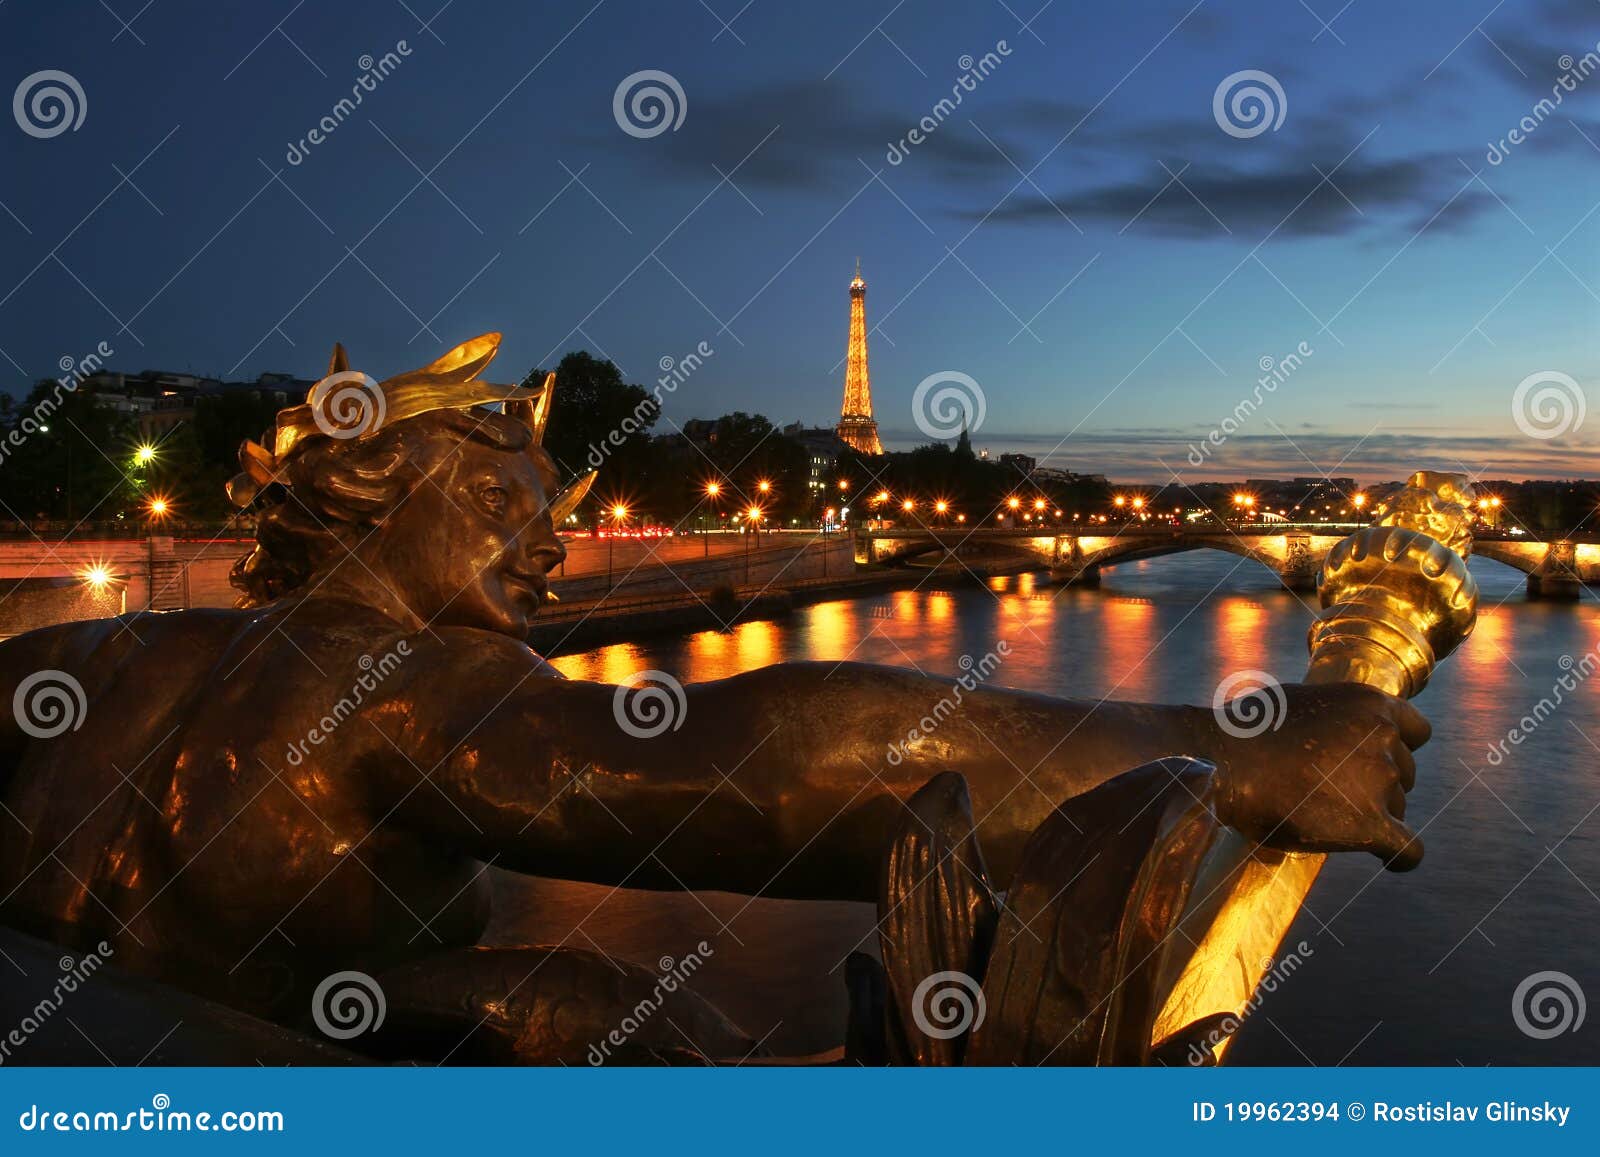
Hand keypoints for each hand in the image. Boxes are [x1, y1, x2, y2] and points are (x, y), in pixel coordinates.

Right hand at [1213, 682, 1430, 870]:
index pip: (1416, 732)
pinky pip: (1407, 849)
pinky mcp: (1371, 822)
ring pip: (1397, 808)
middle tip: (1335, 796)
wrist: (1221, 763)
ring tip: (1328, 820)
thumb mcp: (1296, 703)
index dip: (1397, 751)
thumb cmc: (1244, 733)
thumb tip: (1326, 735)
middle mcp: (1383, 736)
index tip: (1375, 764)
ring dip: (1373, 815)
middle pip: (1405, 773)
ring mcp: (1381, 779)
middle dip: (1378, 785)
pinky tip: (1388, 860)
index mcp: (1369, 703)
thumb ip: (1329, 718)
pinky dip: (1400, 857)